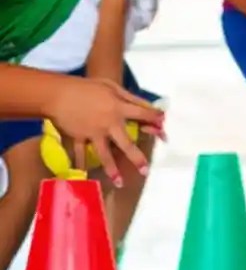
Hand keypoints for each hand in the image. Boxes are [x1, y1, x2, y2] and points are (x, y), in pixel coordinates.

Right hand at [47, 77, 165, 186]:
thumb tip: (147, 106)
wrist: (58, 93)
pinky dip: (81, 164)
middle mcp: (109, 124)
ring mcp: (93, 133)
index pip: (142, 114)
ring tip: (120, 182)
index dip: (154, 118)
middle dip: (137, 157)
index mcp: (119, 108)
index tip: (164, 126)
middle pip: (126, 143)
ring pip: (105, 154)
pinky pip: (80, 153)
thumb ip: (130, 98)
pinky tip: (84, 176)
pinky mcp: (78, 137)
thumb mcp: (112, 87)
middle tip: (145, 170)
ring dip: (112, 169)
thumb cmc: (87, 87)